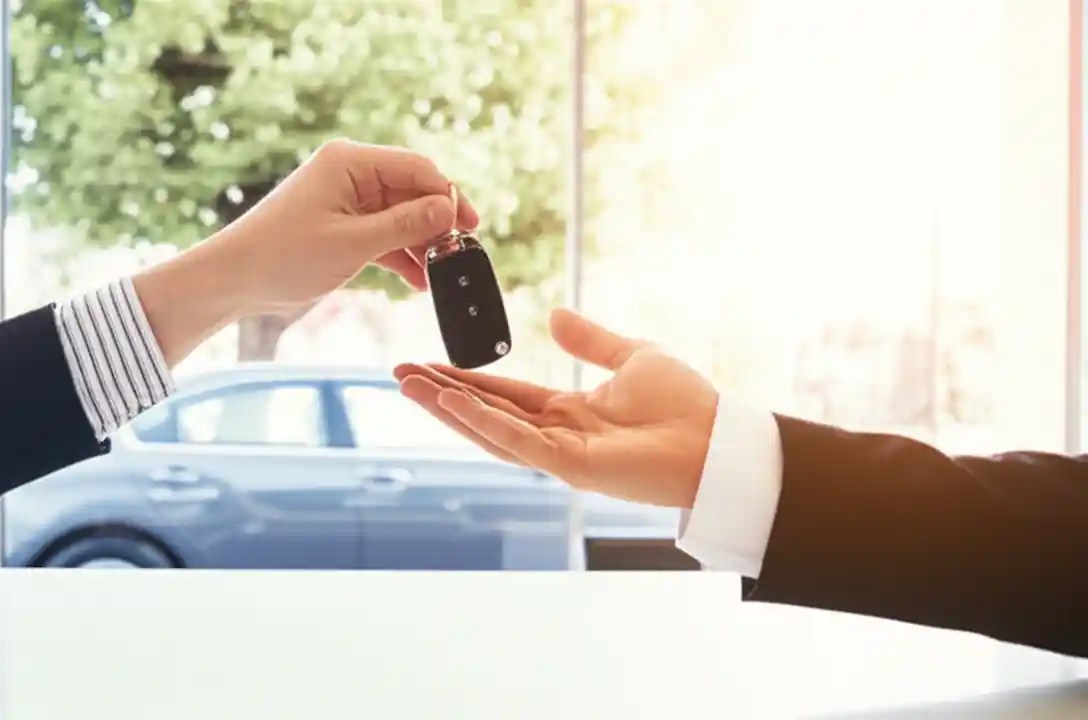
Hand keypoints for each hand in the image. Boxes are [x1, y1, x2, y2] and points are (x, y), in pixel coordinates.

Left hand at [220, 138, 479, 311]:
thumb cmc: (284, 256)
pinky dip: (401, 255)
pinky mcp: (342, 225)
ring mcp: (346, 199)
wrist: (234, 280)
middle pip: (412, 191)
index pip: (417, 168)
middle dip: (437, 224)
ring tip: (441, 275)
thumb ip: (405, 225)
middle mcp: (350, 173)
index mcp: (350, 161)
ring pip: (401, 216)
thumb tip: (449, 210)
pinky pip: (384, 234)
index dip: (447, 197)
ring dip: (421, 244)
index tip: (469, 229)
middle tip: (461, 255)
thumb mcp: (353, 244)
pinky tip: (419, 281)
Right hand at [394, 309, 717, 507]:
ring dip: (448, 408)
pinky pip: (518, 442)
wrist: (719, 438)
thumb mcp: (632, 357)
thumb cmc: (686, 405)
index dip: (464, 380)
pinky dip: (483, 422)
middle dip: (441, 395)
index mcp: (568, 413)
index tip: (427, 364)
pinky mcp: (572, 466)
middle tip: (399, 375)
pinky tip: (452, 401)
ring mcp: (560, 454)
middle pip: (486, 413)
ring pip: (491, 430)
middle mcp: (556, 436)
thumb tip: (554, 315)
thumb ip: (590, 341)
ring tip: (410, 385)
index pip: (503, 394)